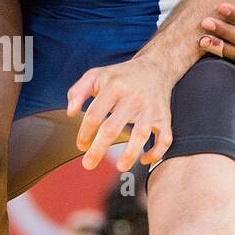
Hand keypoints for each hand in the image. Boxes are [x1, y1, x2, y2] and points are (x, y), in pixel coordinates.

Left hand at [67, 55, 172, 171]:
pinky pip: (164, 138)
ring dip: (130, 153)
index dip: (85, 133)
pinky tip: (144, 159)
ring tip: (120, 167)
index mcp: (114, 87)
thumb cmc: (121, 75)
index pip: (95, 114)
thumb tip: (70, 113)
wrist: (155, 67)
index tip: (80, 145)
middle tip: (88, 164)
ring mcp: (150, 109)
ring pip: (141, 134)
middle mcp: (133, 98)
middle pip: (113, 127)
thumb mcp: (96, 75)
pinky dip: (157, 151)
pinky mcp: (164, 117)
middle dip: (99, 149)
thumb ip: (78, 91)